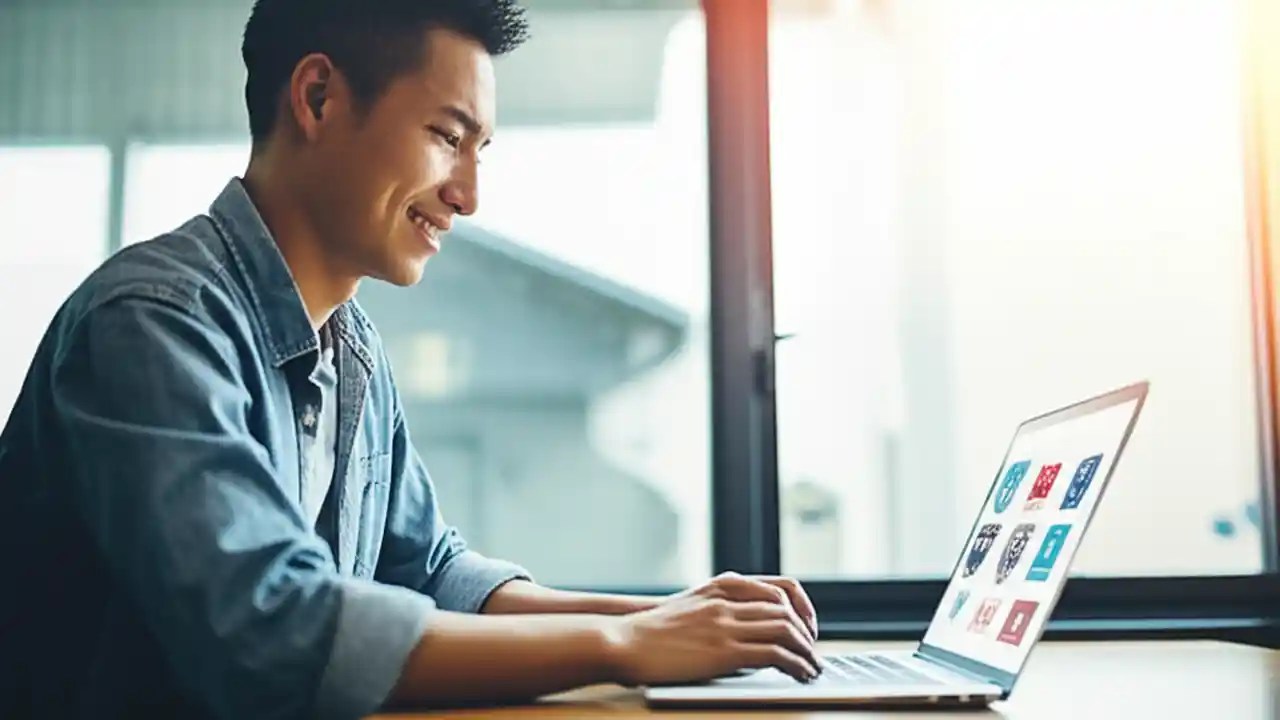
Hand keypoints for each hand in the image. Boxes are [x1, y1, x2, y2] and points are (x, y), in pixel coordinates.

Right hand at [604, 594, 820, 685]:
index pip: (781, 589)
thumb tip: (740, 634)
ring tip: (813, 669)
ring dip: (807, 652)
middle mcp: (730, 601)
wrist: (624, 641)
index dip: (803, 610)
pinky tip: (799, 676)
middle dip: (808, 635)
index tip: (808, 630)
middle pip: (788, 612)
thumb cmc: (650, 632)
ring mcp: (728, 625)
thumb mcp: (689, 608)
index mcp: (722, 587)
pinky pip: (775, 654)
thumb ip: (716, 611)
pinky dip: (796, 665)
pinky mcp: (726, 651)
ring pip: (787, 632)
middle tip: (813, 655)